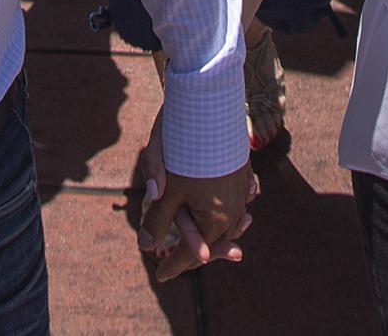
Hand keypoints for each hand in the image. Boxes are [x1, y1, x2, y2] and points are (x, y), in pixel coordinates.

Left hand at [130, 124, 253, 280]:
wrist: (211, 111)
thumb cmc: (187, 152)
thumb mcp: (168, 189)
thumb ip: (158, 219)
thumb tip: (145, 246)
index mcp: (216, 221)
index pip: (191, 253)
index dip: (174, 266)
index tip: (160, 277)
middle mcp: (234, 212)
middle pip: (212, 243)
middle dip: (193, 255)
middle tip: (174, 265)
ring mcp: (241, 194)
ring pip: (226, 225)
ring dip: (212, 237)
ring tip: (202, 246)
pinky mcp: (242, 176)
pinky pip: (235, 205)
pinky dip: (225, 215)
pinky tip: (221, 216)